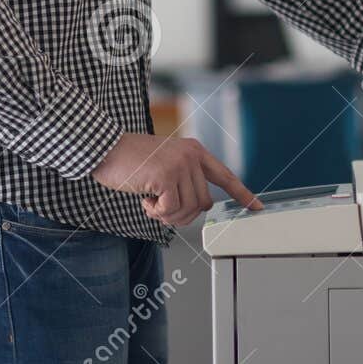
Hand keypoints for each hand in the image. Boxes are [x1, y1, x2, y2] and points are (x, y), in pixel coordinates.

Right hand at [95, 132, 262, 228]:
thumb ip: (184, 181)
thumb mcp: (165, 165)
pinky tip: (144, 199)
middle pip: (203, 203)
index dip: (242, 194)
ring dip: (167, 215)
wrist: (105, 148)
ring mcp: (180, 164)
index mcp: (195, 151)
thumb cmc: (131, 161)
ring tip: (150, 202)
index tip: (257, 207)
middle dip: (182, 214)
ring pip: (188, 209)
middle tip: (160, 209)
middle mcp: (192, 156)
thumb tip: (195, 209)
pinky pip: (171, 210)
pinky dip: (156, 212)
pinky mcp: (166, 176)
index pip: (225, 176)